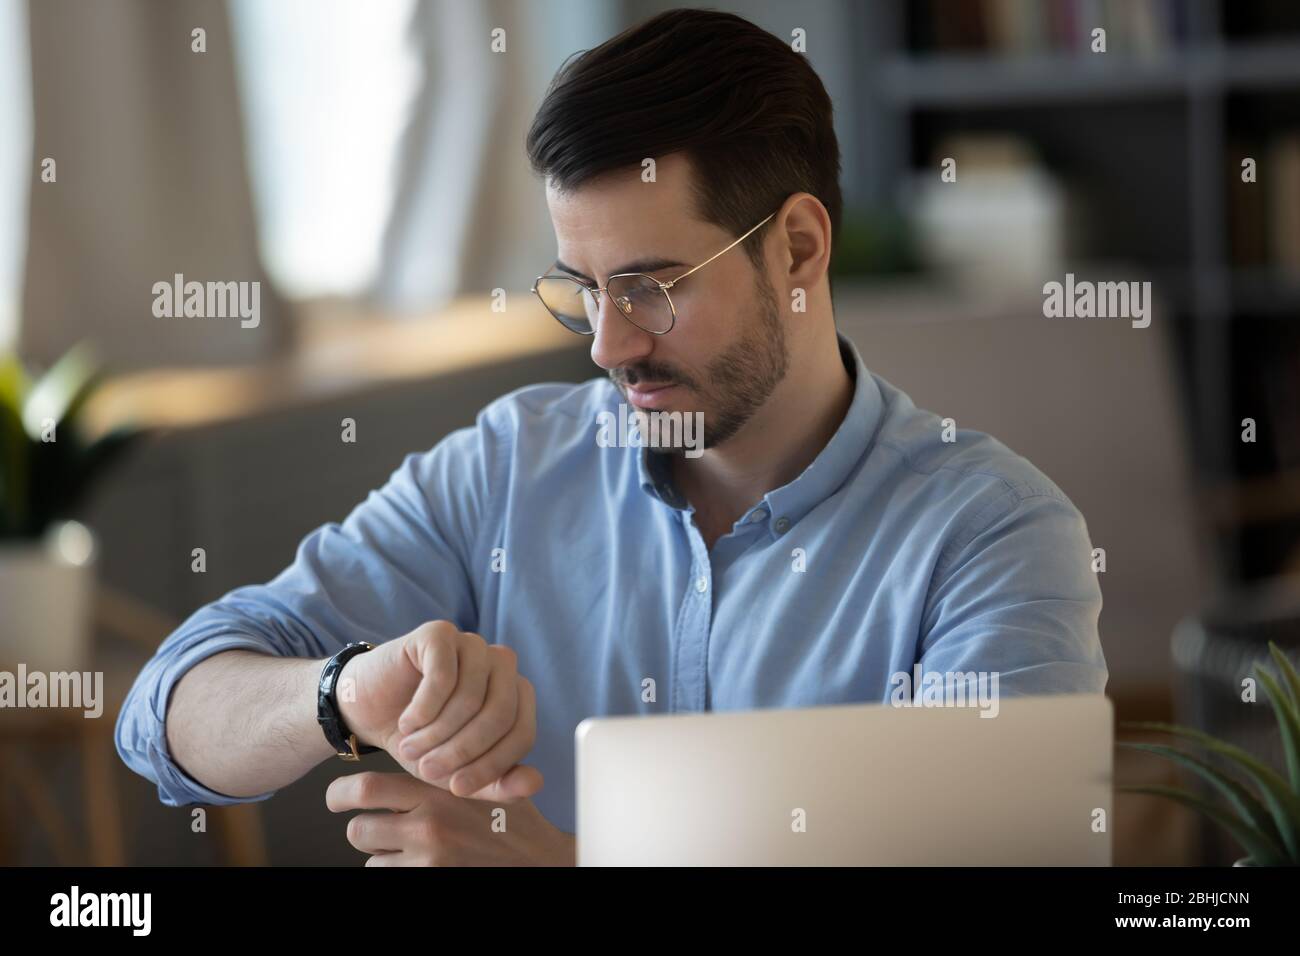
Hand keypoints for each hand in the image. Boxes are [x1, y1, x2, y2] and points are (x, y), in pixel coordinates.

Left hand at [326, 770, 574, 865]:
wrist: (539, 864)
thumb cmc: (518, 822)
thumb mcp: (499, 784)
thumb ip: (475, 761)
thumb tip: (455, 727)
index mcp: (437, 792)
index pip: (367, 789)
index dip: (340, 793)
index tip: (335, 797)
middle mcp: (427, 828)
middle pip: (358, 829)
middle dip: (359, 827)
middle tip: (364, 824)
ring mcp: (426, 861)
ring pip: (372, 858)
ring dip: (381, 853)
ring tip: (401, 845)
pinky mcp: (429, 881)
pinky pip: (388, 876)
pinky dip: (395, 870)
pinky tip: (415, 863)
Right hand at [336, 621, 541, 800]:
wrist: (370, 711)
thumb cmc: (421, 740)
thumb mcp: (458, 772)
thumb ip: (497, 783)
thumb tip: (536, 784)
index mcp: (516, 694)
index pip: (522, 733)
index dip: (492, 766)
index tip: (458, 788)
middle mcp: (501, 664)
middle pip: (500, 714)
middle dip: (462, 750)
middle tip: (427, 770)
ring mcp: (472, 644)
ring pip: (471, 697)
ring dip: (437, 733)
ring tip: (411, 748)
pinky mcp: (440, 633)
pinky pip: (443, 677)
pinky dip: (423, 709)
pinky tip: (407, 723)